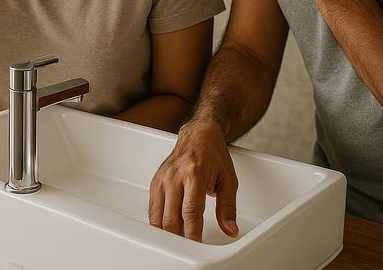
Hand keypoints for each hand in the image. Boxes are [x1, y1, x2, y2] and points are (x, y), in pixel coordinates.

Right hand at [148, 120, 238, 241]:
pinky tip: (168, 229)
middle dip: (179, 237)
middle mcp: (175, 176)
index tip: (197, 245)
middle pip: (171, 217)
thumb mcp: (228, 179)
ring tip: (179, 241)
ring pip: (158, 216)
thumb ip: (228, 207)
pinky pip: (153, 209)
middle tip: (189, 247)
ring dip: (167, 233)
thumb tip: (230, 229)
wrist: (199, 134)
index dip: (192, 233)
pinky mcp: (155, 182)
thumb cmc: (214, 154)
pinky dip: (159, 223)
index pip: (190, 211)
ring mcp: (162, 179)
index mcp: (194, 174)